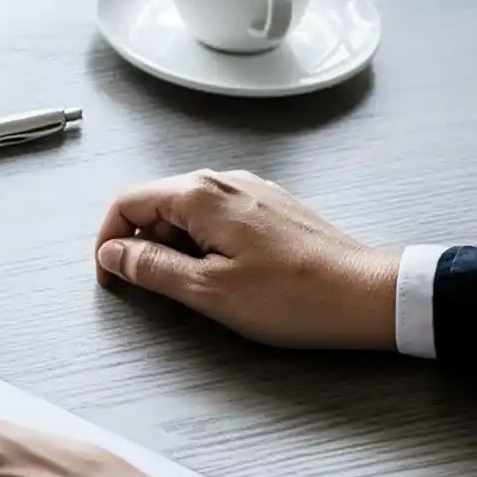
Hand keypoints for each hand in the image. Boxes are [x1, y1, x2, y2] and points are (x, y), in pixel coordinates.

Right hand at [95, 169, 399, 349]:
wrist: (368, 296)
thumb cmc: (296, 296)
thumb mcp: (207, 291)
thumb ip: (151, 268)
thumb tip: (113, 253)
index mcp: (201, 195)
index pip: (127, 201)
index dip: (109, 239)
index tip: (110, 273)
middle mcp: (224, 181)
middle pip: (156, 203)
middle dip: (140, 243)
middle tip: (148, 287)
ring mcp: (251, 191)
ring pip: (187, 210)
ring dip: (173, 246)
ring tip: (192, 288)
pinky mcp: (271, 207)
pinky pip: (217, 216)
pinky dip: (203, 243)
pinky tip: (224, 276)